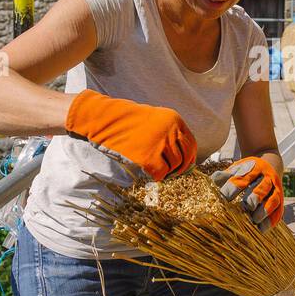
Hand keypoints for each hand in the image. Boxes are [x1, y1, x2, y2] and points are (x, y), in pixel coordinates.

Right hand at [64, 89, 196, 181]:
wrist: (103, 119)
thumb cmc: (126, 120)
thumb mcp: (154, 119)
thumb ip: (169, 134)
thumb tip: (184, 158)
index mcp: (174, 119)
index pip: (191, 144)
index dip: (189, 158)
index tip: (184, 166)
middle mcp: (171, 130)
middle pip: (184, 157)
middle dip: (180, 168)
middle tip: (171, 174)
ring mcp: (161, 143)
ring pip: (174, 166)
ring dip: (167, 172)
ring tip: (157, 171)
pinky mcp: (149, 157)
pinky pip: (161, 173)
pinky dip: (157, 176)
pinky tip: (149, 173)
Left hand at [211, 156, 283, 231]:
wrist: (270, 162)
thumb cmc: (248, 170)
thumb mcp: (237, 168)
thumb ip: (224, 176)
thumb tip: (209, 183)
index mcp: (254, 168)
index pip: (244, 177)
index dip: (234, 187)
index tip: (224, 197)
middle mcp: (267, 178)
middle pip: (262, 187)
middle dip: (254, 197)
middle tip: (245, 206)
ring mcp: (276, 189)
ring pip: (273, 199)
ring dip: (265, 210)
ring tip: (255, 219)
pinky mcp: (281, 199)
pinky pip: (279, 210)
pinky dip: (272, 220)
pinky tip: (262, 229)